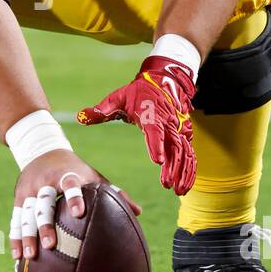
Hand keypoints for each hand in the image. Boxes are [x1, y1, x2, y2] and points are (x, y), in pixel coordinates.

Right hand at [8, 149, 140, 261]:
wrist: (41, 149)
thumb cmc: (75, 169)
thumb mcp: (93, 175)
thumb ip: (114, 192)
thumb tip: (138, 212)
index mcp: (67, 174)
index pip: (70, 183)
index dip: (74, 197)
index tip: (79, 212)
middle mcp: (45, 182)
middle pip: (43, 203)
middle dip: (45, 224)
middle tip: (50, 245)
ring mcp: (29, 189)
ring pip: (25, 213)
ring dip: (26, 235)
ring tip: (29, 256)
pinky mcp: (18, 197)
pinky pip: (15, 219)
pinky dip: (15, 237)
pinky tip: (17, 257)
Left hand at [78, 54, 196, 194]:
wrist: (163, 81)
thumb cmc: (138, 92)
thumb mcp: (118, 98)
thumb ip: (101, 110)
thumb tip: (80, 117)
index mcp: (151, 114)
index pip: (155, 131)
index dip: (157, 145)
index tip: (157, 160)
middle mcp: (168, 123)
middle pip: (174, 146)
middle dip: (173, 166)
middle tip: (167, 184)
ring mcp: (179, 129)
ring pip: (185, 152)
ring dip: (183, 171)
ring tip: (178, 190)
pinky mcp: (184, 135)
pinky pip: (190, 154)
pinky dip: (190, 170)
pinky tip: (185, 186)